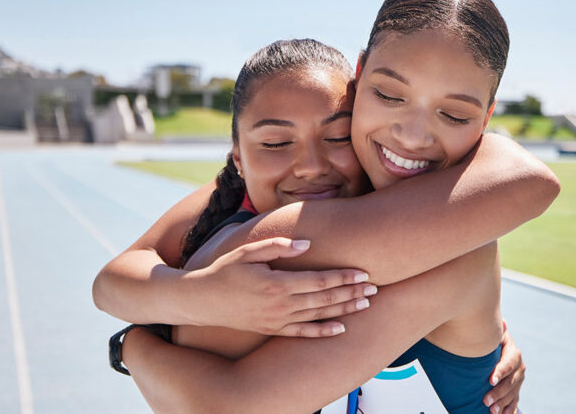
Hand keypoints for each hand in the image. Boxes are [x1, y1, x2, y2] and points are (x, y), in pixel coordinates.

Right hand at [186, 237, 376, 336]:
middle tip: (375, 287)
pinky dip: (323, 331)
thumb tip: (306, 244)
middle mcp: (280, 304)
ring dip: (344, 309)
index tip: (363, 272)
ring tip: (367, 303)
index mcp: (276, 283)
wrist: (200, 301)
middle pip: (324, 298)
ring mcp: (277, 320)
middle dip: (352, 292)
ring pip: (318, 315)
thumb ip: (278, 246)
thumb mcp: (247, 252)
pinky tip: (341, 328)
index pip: (319, 280)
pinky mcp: (272, 329)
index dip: (343, 277)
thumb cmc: (224, 271)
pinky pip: (303, 332)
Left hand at [483, 320, 524, 413]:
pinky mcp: (516, 390)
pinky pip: (514, 401)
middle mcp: (519, 367)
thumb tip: (503, 322)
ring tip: (491, 410)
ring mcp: (518, 379)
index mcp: (513, 352)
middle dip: (498, 392)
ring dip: (502, 403)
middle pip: (511, 381)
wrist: (499, 349)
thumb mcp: (495, 336)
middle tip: (486, 400)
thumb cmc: (492, 342)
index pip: (509, 362)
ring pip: (513, 393)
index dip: (501, 371)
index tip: (490, 380)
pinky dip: (509, 409)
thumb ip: (497, 332)